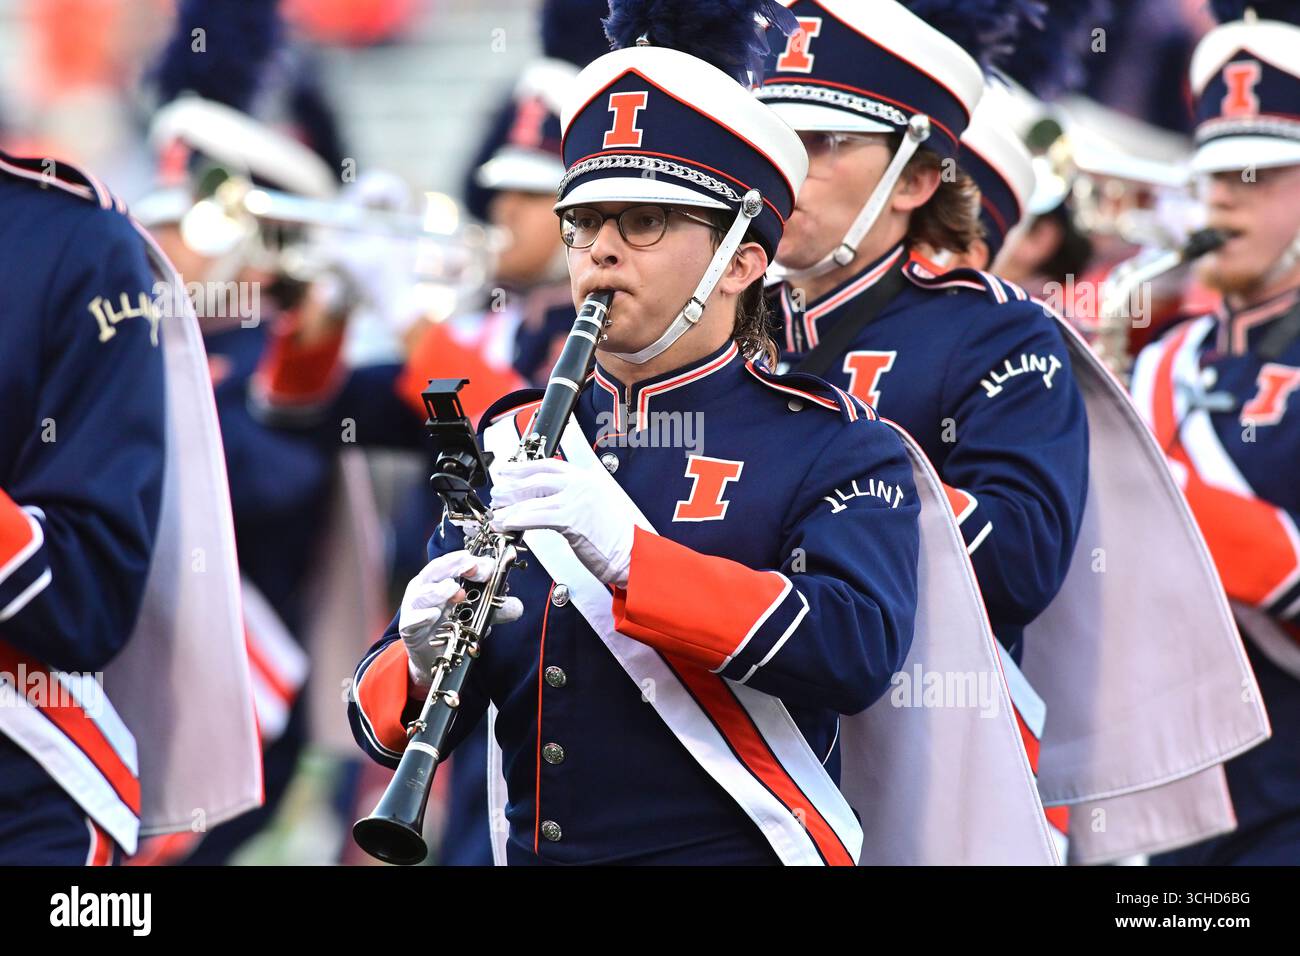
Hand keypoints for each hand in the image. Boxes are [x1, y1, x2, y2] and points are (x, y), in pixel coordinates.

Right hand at [399, 549, 521, 687]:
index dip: (469, 560)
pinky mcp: (408, 629)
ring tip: (453, 589)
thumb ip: (496, 610)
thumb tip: (517, 607)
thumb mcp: (478, 616)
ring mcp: (415, 608)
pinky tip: (432, 615)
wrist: (434, 658)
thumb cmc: (452, 626)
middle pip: (435, 571)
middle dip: (453, 566)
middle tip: (470, 565)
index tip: (487, 565)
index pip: (453, 563)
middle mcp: (425, 589)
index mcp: (440, 579)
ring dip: (438, 590)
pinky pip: (411, 621)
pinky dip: (421, 616)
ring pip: (422, 594)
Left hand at [489, 457, 634, 587]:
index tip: (508, 471)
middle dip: (512, 485)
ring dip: (511, 506)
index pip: (550, 465)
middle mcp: (583, 484)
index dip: (524, 467)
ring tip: (498, 513)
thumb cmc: (617, 540)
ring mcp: (578, 499)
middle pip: (538, 477)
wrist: (634, 556)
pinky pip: (538, 516)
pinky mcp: (573, 518)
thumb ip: (570, 501)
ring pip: (534, 497)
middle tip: (497, 493)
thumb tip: (541, 503)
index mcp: (588, 479)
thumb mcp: (593, 510)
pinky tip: (508, 524)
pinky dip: (519, 519)